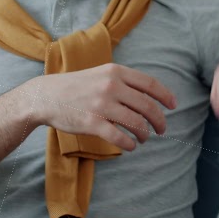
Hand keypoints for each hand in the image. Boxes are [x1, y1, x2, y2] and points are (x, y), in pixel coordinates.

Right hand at [24, 63, 176, 150]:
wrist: (45, 96)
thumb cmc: (75, 87)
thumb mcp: (100, 74)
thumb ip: (122, 82)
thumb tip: (149, 97)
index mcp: (115, 72)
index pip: (149, 83)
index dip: (165, 96)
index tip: (173, 106)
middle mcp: (110, 86)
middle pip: (147, 106)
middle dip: (159, 120)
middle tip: (161, 130)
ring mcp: (101, 105)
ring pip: (136, 123)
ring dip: (145, 134)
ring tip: (143, 138)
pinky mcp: (92, 123)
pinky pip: (120, 137)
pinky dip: (129, 144)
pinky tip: (130, 146)